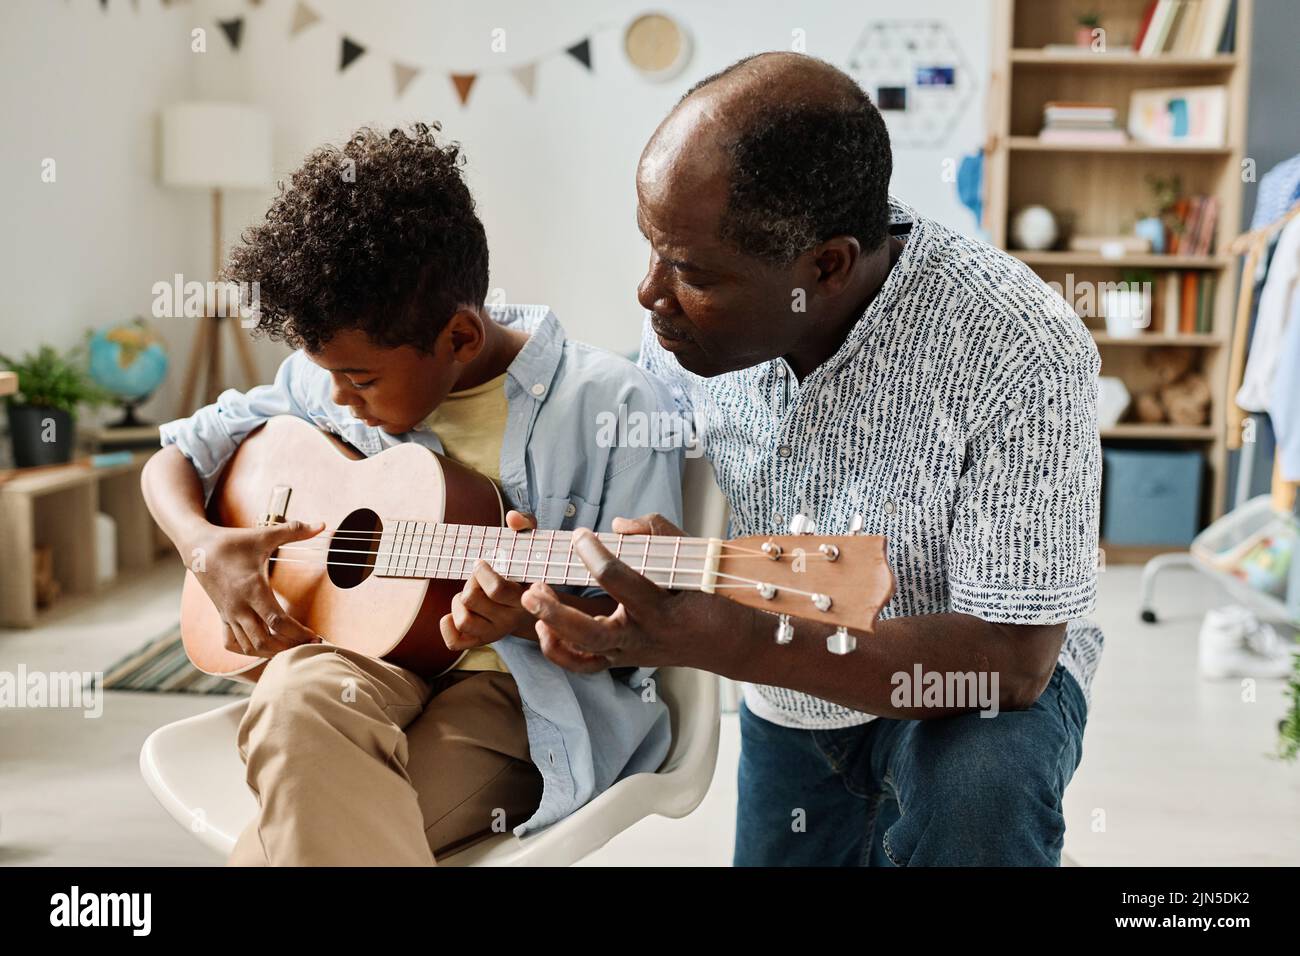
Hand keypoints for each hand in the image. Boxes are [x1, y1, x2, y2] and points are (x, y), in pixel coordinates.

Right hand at [187, 520, 325, 657]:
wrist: (198, 547)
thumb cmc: (233, 542)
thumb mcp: (264, 535)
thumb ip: (295, 531)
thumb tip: (322, 525)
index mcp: (252, 589)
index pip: (277, 622)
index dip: (298, 633)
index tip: (314, 635)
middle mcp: (239, 607)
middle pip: (264, 641)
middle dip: (289, 646)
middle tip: (309, 645)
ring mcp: (229, 614)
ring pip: (249, 647)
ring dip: (271, 652)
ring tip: (292, 648)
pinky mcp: (222, 616)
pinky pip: (232, 643)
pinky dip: (248, 651)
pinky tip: (263, 648)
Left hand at [440, 510, 537, 651]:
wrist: (533, 605)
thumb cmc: (526, 569)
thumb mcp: (530, 544)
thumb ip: (526, 524)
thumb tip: (512, 518)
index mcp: (523, 598)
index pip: (497, 589)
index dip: (482, 573)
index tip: (481, 563)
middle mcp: (510, 620)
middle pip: (472, 599)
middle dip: (470, 582)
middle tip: (479, 578)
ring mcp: (494, 633)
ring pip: (463, 619)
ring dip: (459, 601)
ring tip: (470, 594)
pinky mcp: (479, 641)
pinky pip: (454, 642)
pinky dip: (447, 626)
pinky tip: (453, 613)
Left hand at [520, 516, 733, 671]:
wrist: (726, 642)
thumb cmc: (710, 597)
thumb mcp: (694, 558)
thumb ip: (656, 533)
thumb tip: (617, 524)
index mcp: (661, 609)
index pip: (619, 580)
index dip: (594, 554)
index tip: (580, 534)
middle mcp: (642, 636)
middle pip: (591, 632)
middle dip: (557, 612)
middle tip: (535, 587)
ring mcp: (629, 653)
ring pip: (582, 653)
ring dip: (552, 631)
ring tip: (533, 602)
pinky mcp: (621, 661)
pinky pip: (583, 664)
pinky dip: (559, 651)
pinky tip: (544, 629)